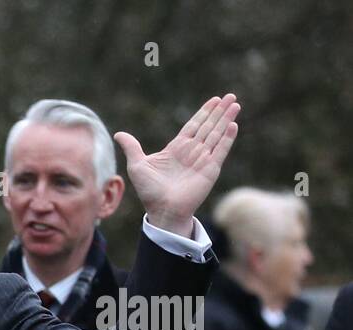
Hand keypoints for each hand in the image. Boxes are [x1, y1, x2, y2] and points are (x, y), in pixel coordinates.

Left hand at [115, 93, 240, 235]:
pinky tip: (233, 124)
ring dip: (226, 119)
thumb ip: (132, 148)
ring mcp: (203, 160)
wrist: (162, 210)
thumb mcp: (137, 166)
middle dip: (219, 111)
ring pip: (217, 134)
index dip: (204, 112)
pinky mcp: (211, 169)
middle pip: (208, 126)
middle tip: (230, 96)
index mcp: (176, 148)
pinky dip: (227, 137)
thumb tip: (118, 134)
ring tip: (235, 104)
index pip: (193, 125)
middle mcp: (192, 152)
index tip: (214, 100)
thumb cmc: (149, 191)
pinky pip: (221, 150)